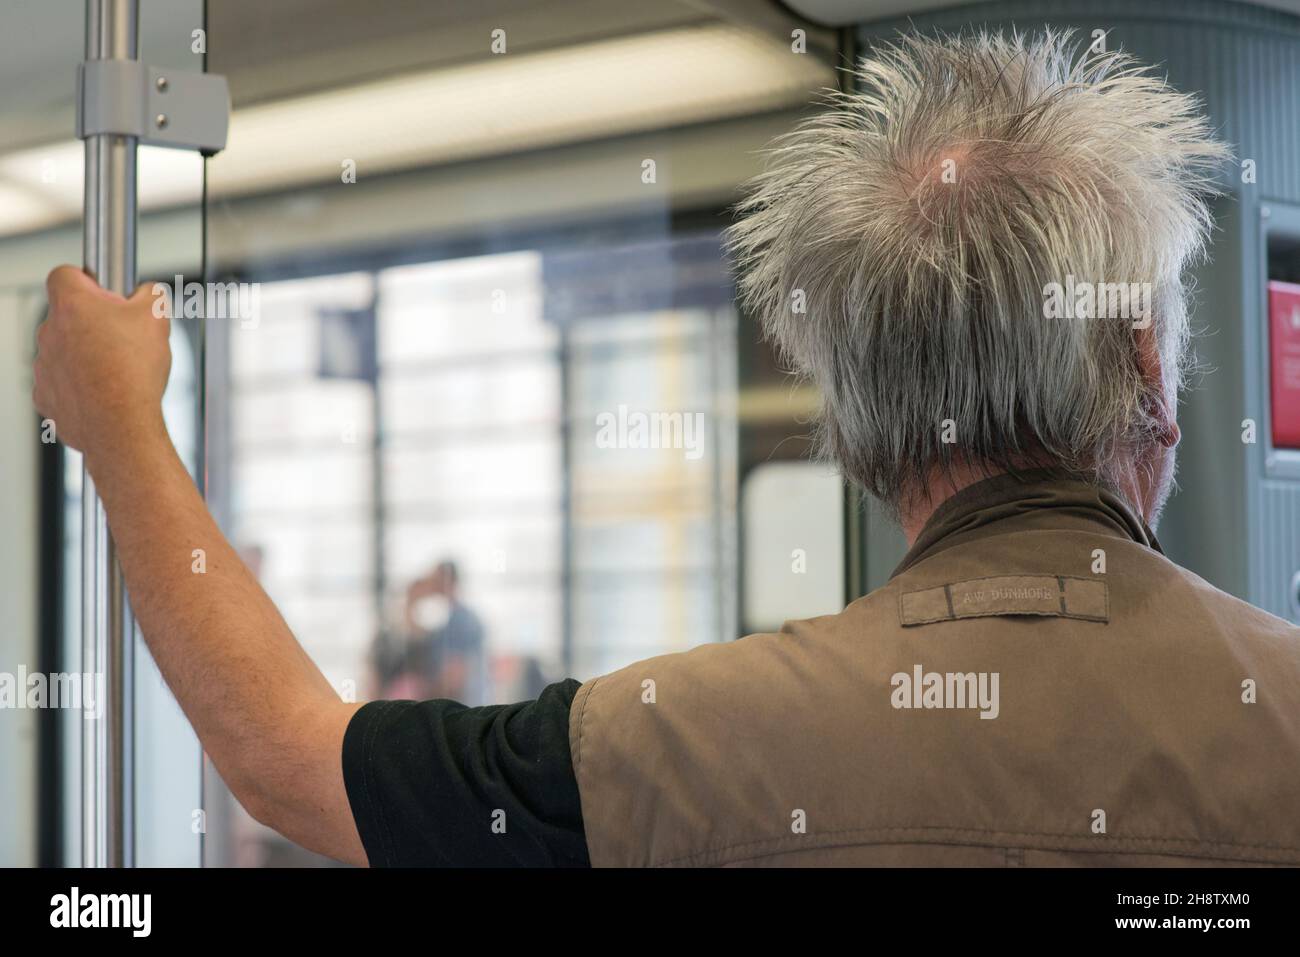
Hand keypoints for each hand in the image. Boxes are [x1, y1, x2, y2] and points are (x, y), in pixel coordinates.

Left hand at [33, 266, 171, 461]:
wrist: (121, 426)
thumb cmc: (134, 373)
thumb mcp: (157, 318)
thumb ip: (150, 294)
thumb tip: (148, 293)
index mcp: (72, 306)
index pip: (65, 275)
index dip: (88, 281)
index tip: (105, 294)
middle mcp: (49, 332)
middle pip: (67, 316)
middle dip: (92, 323)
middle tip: (123, 338)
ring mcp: (44, 366)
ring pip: (63, 351)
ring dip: (86, 356)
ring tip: (117, 371)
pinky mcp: (46, 396)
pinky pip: (61, 383)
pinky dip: (79, 387)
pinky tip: (104, 393)